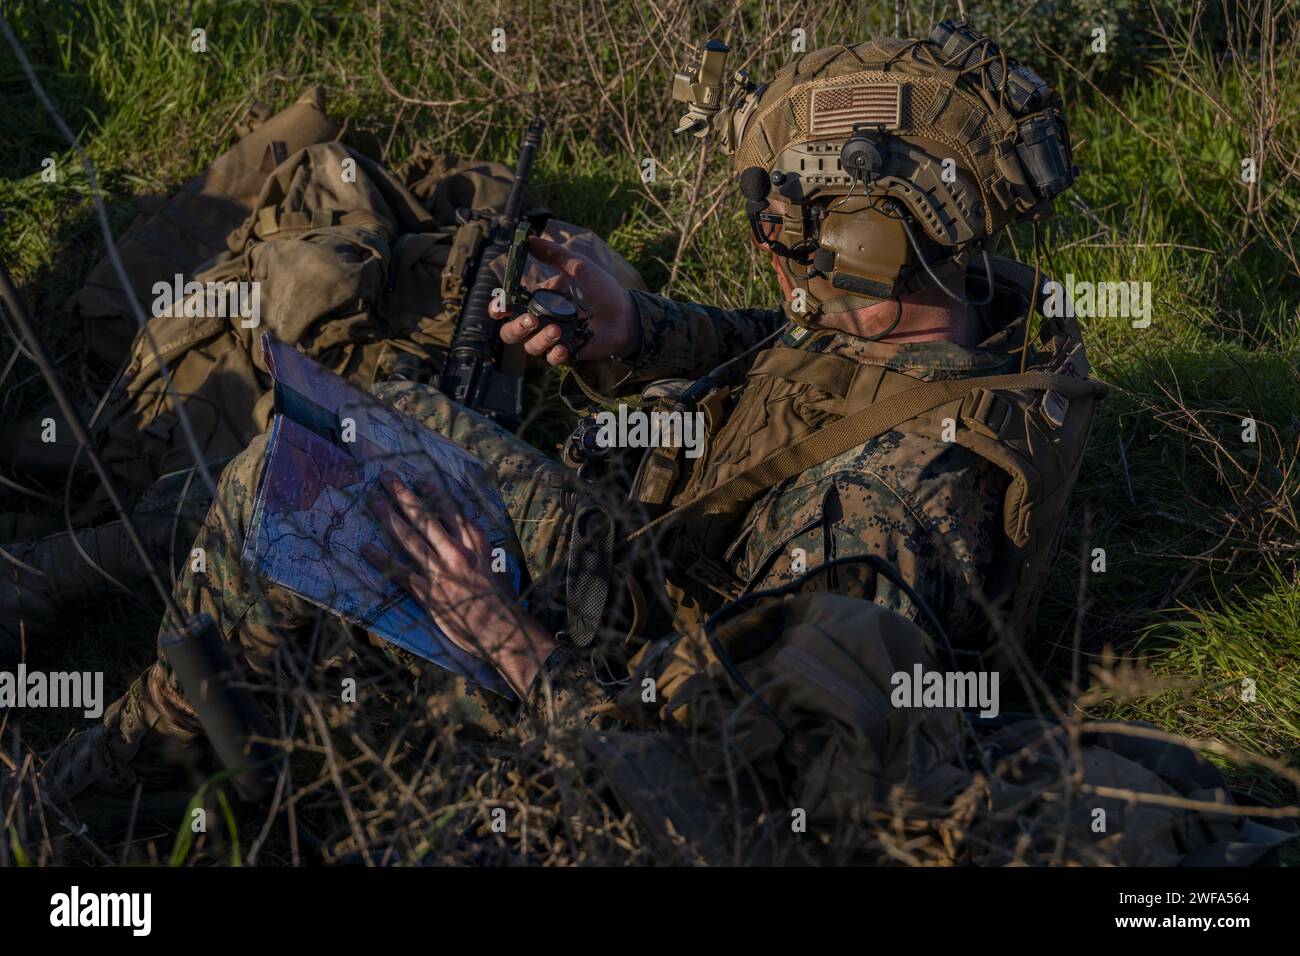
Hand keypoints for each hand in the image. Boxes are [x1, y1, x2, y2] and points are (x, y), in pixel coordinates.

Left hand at [362, 471, 553, 696]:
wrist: (503, 629)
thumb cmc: (504, 601)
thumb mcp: (499, 565)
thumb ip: (481, 550)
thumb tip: (471, 539)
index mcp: (476, 541)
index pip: (451, 509)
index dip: (433, 493)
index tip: (419, 480)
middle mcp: (456, 550)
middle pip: (425, 516)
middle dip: (404, 495)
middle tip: (387, 478)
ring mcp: (440, 570)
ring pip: (409, 538)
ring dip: (389, 518)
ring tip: (374, 502)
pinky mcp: (428, 592)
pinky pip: (400, 572)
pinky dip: (382, 560)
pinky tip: (366, 549)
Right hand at [489, 236, 639, 365]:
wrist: (626, 312)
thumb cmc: (601, 289)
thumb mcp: (577, 266)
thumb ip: (553, 254)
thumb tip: (528, 238)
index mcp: (537, 300)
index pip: (508, 308)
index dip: (498, 308)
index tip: (500, 306)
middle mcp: (541, 322)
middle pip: (511, 332)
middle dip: (516, 327)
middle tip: (531, 319)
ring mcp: (553, 339)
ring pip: (530, 347)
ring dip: (539, 339)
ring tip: (557, 330)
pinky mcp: (568, 353)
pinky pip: (552, 359)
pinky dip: (555, 355)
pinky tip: (564, 348)